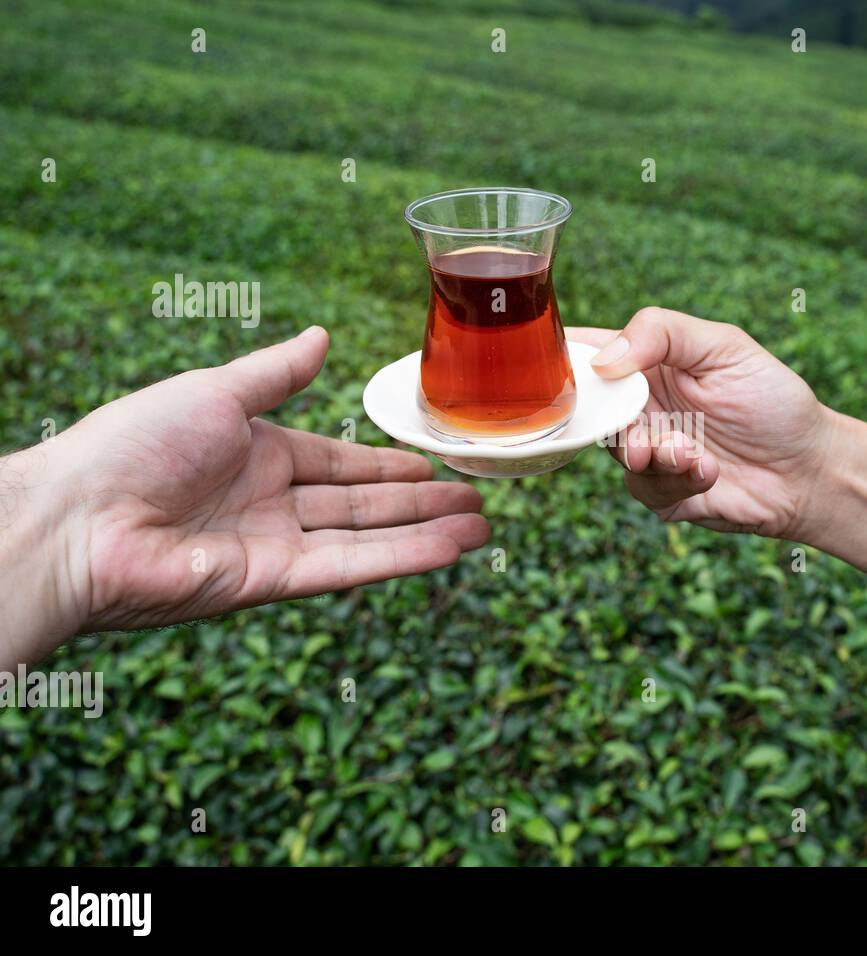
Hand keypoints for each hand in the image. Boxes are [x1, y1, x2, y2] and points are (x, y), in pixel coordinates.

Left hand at [3, 327, 487, 664]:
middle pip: (362, 504)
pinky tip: (451, 548)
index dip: (385, 467)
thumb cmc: (131, 444)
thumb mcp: (214, 390)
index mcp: (255, 455)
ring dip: (426, 533)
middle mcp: (269, 504)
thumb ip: (276, 373)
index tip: (432, 467)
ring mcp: (274, 546)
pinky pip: (350, 566)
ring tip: (483, 527)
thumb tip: (320, 336)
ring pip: (367, 537)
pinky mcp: (274, 582)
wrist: (78, 517)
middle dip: (421, 502)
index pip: (337, 464)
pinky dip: (403, 557)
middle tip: (478, 499)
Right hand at [568, 308, 831, 537]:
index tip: (555, 368)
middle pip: (592, 410)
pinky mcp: (664, 494)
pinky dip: (678, 479)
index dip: (566, 357)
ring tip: (690, 452)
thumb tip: (604, 358)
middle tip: (641, 432)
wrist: (810, 468)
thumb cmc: (772, 400)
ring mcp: (651, 452)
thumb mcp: (724, 347)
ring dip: (654, 454)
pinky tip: (710, 470)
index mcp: (648, 365)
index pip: (592, 353)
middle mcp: (643, 408)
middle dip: (613, 421)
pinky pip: (646, 489)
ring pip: (619, 453)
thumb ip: (661, 333)